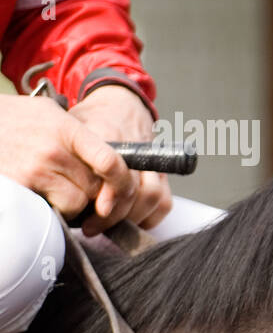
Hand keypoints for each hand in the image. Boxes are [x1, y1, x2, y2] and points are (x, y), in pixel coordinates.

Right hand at [0, 92, 134, 234]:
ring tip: (62, 188)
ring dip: (75, 203)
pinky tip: (46, 194)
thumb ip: (82, 132)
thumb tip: (116, 158)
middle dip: (97, 193)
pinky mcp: (21, 187)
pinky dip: (55, 208)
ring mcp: (36, 170)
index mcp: (67, 130)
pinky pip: (54, 209)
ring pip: (78, 203)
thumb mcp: (49, 112)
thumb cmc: (13, 117)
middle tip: (85, 187)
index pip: (110, 161)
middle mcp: (54, 151)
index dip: (122, 182)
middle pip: (96, 188)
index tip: (123, 189)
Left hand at [70, 84, 171, 231]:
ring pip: (152, 197)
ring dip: (132, 217)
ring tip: (111, 226)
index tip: (87, 218)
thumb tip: (47, 191)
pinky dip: (151, 216)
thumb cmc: (89, 122)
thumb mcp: (68, 129)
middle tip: (92, 227)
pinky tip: (132, 222)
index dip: (105, 199)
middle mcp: (134, 148)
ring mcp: (152, 161)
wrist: (120, 105)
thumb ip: (61, 155)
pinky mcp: (163, 172)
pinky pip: (165, 201)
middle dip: (113, 216)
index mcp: (107, 136)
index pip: (113, 171)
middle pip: (132, 191)